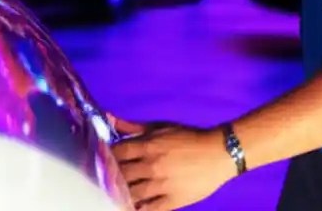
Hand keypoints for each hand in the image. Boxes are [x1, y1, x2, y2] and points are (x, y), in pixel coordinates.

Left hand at [112, 119, 235, 210]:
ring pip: (131, 194)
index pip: (117, 153)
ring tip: (114, 195)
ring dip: (121, 194)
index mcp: (149, 147)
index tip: (102, 160)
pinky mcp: (173, 200)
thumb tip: (109, 118)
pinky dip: (138, 209)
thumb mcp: (161, 127)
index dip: (106, 158)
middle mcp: (152, 166)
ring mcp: (162, 185)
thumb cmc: (189, 138)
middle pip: (120, 175)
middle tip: (104, 180)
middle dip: (110, 177)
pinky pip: (149, 210)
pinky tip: (130, 207)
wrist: (219, 153)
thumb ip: (133, 126)